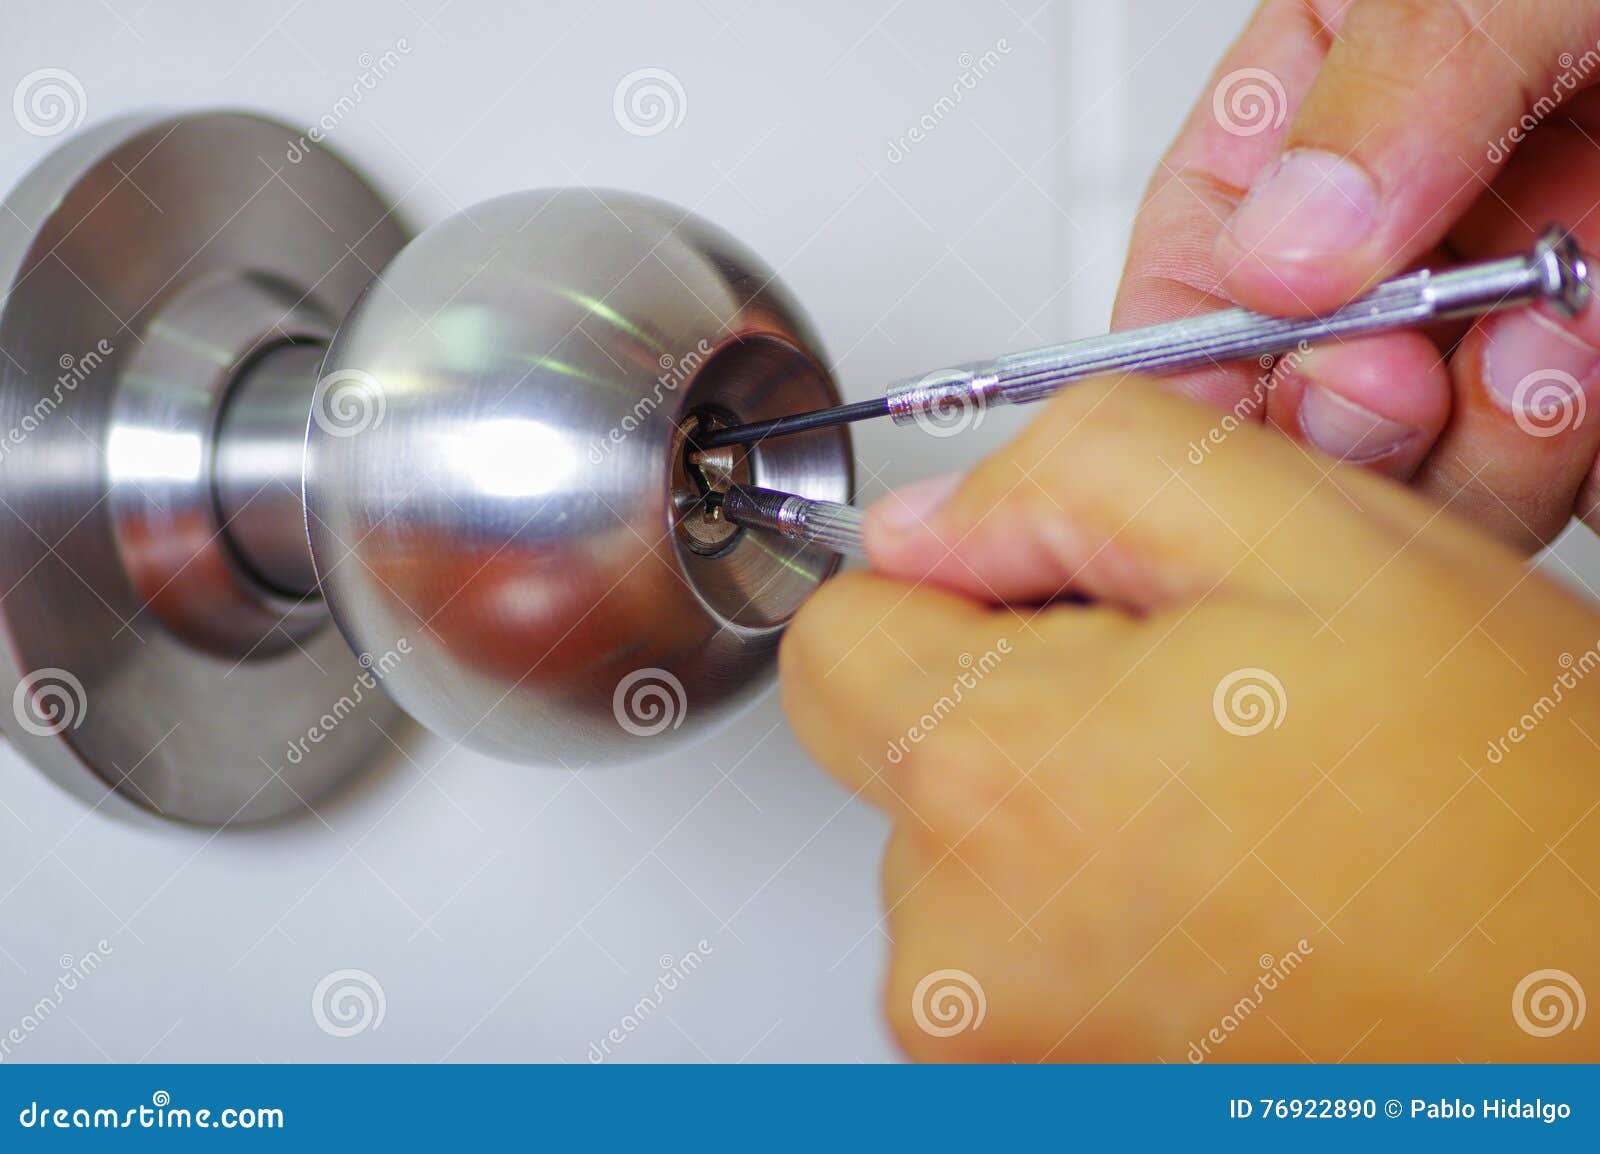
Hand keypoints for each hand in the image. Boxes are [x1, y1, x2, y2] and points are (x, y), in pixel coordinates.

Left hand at [782, 378, 1599, 1061]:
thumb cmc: (1513, 818)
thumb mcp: (1312, 539)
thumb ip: (1077, 476)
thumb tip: (926, 522)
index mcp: (997, 778)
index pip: (836, 634)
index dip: (953, 589)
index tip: (1060, 603)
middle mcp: (959, 943)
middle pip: (893, 747)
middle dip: (1009, 700)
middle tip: (1193, 712)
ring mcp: (992, 1046)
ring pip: (954, 851)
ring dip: (1062, 814)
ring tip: (1235, 819)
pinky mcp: (1039, 1099)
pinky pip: (1002, 950)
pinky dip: (1089, 910)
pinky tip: (1222, 902)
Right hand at [1116, 0, 1599, 550]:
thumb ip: (1401, 77)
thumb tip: (1283, 247)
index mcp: (1333, 110)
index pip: (1194, 277)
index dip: (1193, 365)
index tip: (1244, 408)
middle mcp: (1421, 226)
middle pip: (1304, 407)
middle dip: (1348, 421)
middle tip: (1406, 383)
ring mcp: (1530, 312)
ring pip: (1440, 473)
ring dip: (1488, 451)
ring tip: (1560, 348)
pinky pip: (1581, 484)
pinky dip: (1588, 459)